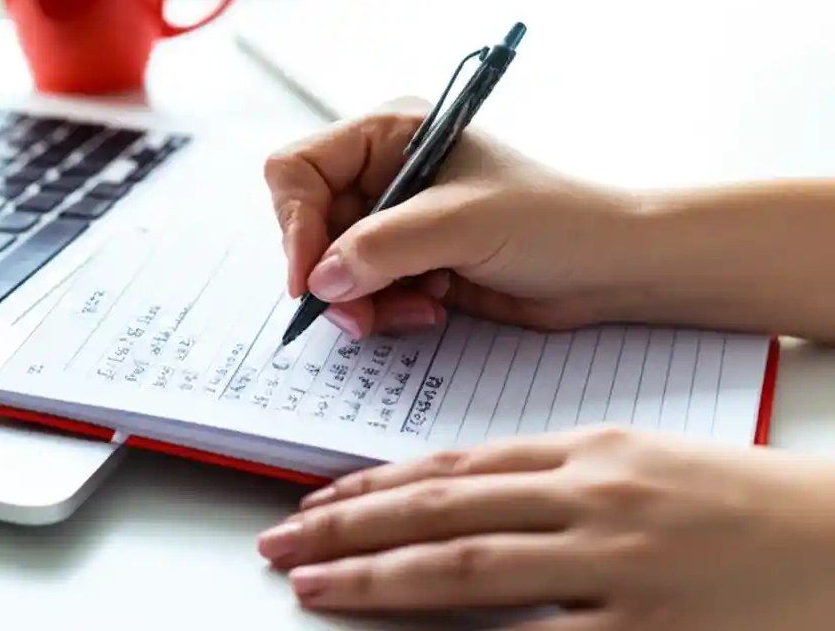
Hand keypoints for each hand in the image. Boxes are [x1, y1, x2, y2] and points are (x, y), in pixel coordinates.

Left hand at [255, 426, 834, 629]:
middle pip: (443, 510)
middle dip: (351, 526)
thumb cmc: (756, 505)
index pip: (457, 467)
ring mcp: (619, 565)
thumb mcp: (649, 466)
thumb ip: (561, 480)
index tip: (321, 502)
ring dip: (379, 578)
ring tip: (314, 586)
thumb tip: (472, 502)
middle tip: (283, 542)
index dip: (379, 486)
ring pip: (470, 567)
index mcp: (593, 452)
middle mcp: (594, 498)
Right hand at [262, 96, 642, 338]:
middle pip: (309, 226)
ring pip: (333, 267)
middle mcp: (383, 172)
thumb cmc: (554, 221)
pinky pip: (364, 292)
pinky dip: (385, 310)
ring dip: (362, 301)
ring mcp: (395, 219)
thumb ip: (383, 247)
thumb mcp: (462, 224)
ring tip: (411, 312)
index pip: (299, 170)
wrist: (613, 267)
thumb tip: (321, 280)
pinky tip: (430, 310)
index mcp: (390, 134)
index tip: (312, 279)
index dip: (295, 224)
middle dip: (332, 275)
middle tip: (358, 316)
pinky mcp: (409, 261)